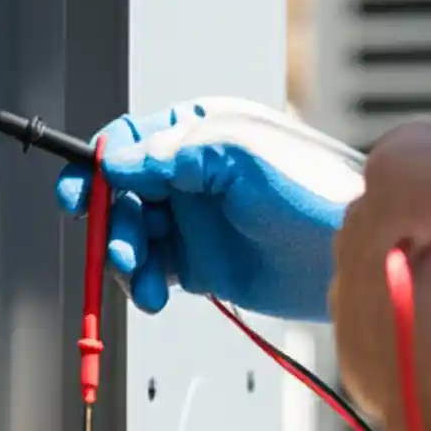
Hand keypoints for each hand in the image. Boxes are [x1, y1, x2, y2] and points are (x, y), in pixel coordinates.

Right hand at [56, 98, 363, 320]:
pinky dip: (142, 284)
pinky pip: (152, 272)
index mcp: (198, 135)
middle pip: (121, 194)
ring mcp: (194, 221)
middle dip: (111, 222)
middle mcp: (190, 176)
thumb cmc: (313, 187)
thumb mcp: (242, 154)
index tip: (77, 194)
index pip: (128, 143)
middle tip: (121, 249)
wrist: (352, 250)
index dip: (95, 167)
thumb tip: (116, 160)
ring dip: (124, 258)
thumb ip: (174, 154)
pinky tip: (151, 295)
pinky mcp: (201, 265)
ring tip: (140, 280)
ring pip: (132, 236)